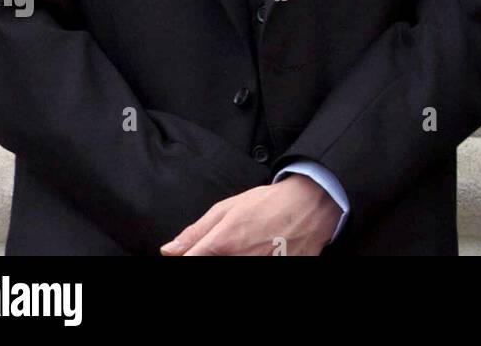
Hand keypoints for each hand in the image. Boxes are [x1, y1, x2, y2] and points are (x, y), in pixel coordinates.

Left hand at [160, 174, 341, 255]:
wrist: (311, 204)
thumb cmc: (270, 203)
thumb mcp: (229, 207)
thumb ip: (196, 232)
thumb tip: (168, 251)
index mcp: (222, 243)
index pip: (190, 261)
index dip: (186, 259)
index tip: (194, 255)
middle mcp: (239, 261)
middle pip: (210, 268)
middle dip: (214, 257)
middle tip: (233, 245)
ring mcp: (260, 268)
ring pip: (232, 273)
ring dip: (236, 260)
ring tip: (250, 248)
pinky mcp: (281, 272)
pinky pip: (257, 276)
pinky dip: (256, 261)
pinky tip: (261, 253)